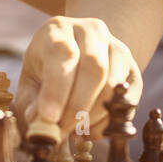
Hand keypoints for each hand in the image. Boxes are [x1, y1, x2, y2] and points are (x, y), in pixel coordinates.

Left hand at [1, 16, 141, 143]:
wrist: (76, 58)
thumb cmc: (45, 73)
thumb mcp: (30, 84)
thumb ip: (31, 103)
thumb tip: (41, 124)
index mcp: (58, 29)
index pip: (62, 54)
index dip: (56, 89)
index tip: (49, 119)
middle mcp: (91, 30)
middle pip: (94, 68)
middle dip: (77, 107)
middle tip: (62, 132)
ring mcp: (116, 46)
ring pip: (114, 84)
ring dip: (94, 116)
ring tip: (75, 131)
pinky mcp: (132, 67)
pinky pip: (129, 97)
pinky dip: (111, 120)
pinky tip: (92, 129)